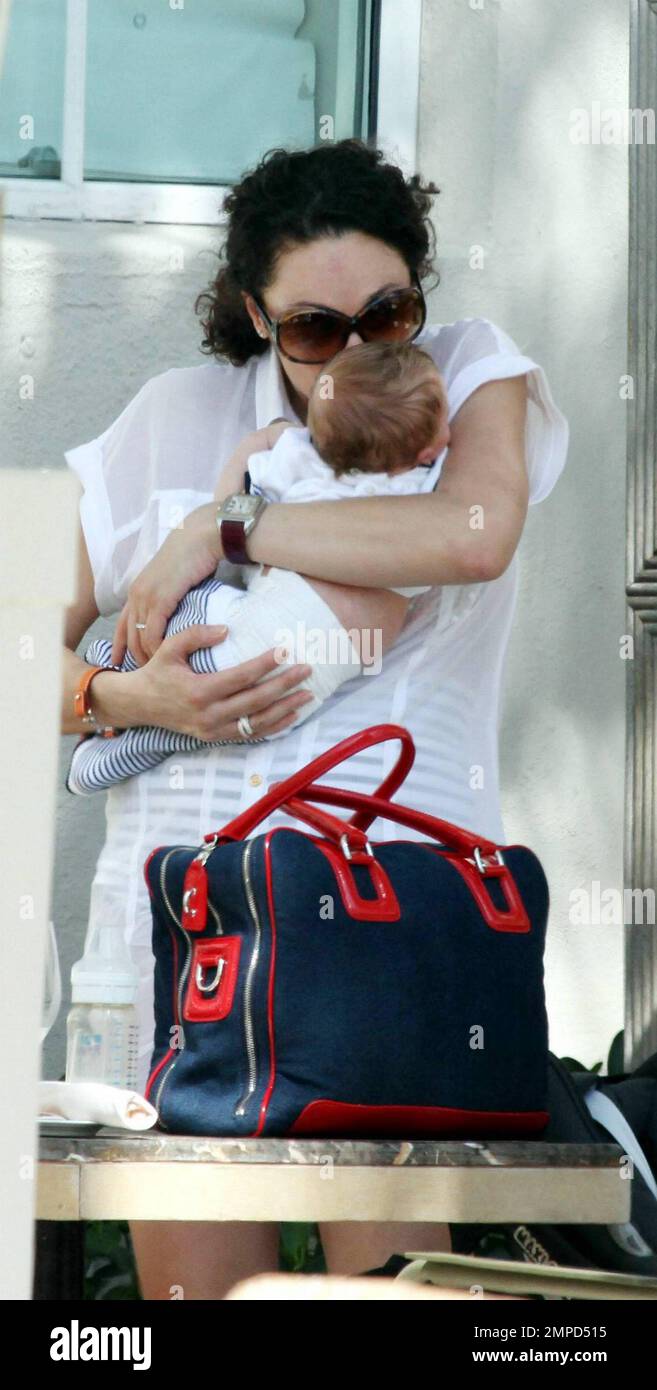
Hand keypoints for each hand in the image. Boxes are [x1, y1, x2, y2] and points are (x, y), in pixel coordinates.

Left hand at [111, 503, 220, 665]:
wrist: (201, 536)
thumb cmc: (194, 555)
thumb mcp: (175, 579)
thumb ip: (171, 596)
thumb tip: (178, 611)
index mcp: (138, 589)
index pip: (123, 625)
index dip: (120, 646)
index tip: (119, 664)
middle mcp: (136, 594)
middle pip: (128, 636)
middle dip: (133, 659)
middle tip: (143, 678)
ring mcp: (146, 596)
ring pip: (139, 639)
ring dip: (146, 659)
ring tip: (157, 676)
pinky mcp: (159, 599)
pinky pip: (153, 633)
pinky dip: (157, 650)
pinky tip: (166, 662)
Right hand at [128, 624, 313, 741]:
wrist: (139, 704)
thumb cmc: (157, 671)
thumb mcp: (169, 647)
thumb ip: (196, 634)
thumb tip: (227, 629)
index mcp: (198, 690)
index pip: (241, 676)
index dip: (265, 664)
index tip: (285, 651)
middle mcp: (208, 714)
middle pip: (256, 700)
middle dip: (284, 685)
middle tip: (306, 670)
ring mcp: (213, 730)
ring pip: (257, 721)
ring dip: (285, 708)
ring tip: (307, 694)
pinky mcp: (215, 738)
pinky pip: (250, 734)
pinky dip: (273, 726)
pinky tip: (291, 715)